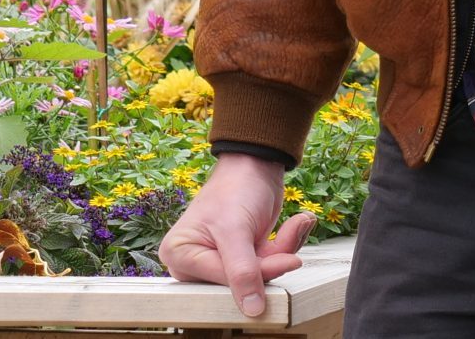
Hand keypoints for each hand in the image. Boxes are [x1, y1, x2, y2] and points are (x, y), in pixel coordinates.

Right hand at [158, 153, 314, 316]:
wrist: (256, 162)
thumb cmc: (235, 188)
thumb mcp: (235, 230)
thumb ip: (242, 272)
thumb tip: (252, 310)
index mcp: (180, 254)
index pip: (221, 284)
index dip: (254, 276)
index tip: (285, 260)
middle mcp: (196, 261)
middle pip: (241, 285)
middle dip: (270, 263)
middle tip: (287, 244)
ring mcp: (221, 260)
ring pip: (260, 277)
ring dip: (282, 252)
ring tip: (294, 225)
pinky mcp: (243, 257)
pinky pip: (268, 266)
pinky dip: (284, 247)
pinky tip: (293, 224)